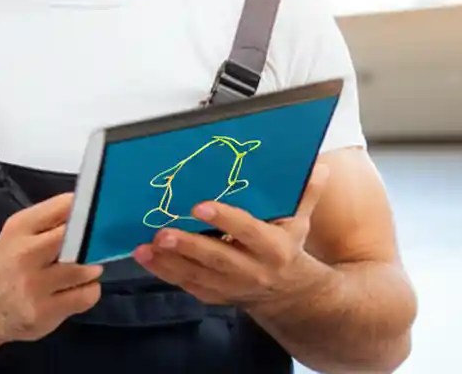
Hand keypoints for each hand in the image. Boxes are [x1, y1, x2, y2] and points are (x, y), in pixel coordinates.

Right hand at [0, 193, 103, 343]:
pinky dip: (89, 291)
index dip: (86, 211)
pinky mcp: (45, 312)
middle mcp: (26, 254)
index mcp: (20, 227)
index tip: (97, 215)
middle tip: (97, 244)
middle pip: (77, 238)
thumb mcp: (19, 232)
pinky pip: (86, 296)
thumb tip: (90, 210)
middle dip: (92, 241)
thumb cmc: (7, 263)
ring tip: (83, 269)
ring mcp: (35, 286)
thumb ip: (50, 220)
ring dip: (91, 269)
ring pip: (85, 270)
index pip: (64, 208)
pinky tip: (78, 289)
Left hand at [133, 161, 334, 310]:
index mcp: (274, 249)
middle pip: (218, 259)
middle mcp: (253, 271)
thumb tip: (317, 165)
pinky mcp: (215, 296)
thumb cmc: (288, 248)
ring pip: (197, 276)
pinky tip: (146, 258)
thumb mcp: (300, 222)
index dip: (225, 220)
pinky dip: (165, 273)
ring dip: (168, 263)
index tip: (200, 206)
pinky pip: (187, 285)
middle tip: (163, 233)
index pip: (248, 232)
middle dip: (189, 247)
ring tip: (144, 248)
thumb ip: (305, 194)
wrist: (292, 296)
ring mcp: (232, 287)